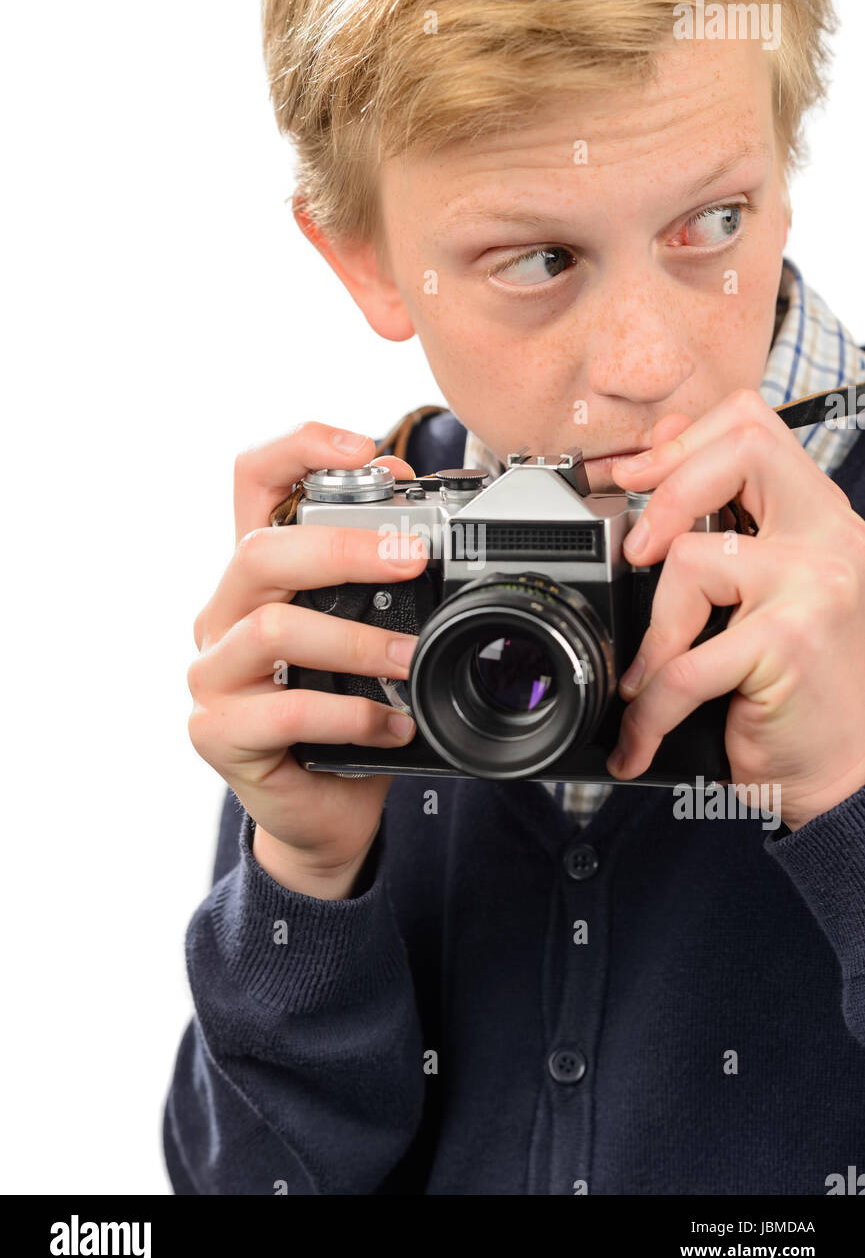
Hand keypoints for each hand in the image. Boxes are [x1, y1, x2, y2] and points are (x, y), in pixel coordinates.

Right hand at [187, 421, 426, 896]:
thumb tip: (425, 532)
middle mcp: (223, 615)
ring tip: (409, 658)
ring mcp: (212, 675)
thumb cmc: (346, 714)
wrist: (323, 810)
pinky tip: (391, 726)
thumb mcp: (366, 636)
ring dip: (355, 642)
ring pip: (272, 631)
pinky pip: (284, 712)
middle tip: (412, 558)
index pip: (253, 482)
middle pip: (261, 551)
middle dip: (344, 547)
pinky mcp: (216, 732)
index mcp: (259, 577)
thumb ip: (381, 586)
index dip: (298, 448)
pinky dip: (350, 717)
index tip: (365, 447)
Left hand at [607, 388, 864, 827]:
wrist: (850, 775)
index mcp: (822, 518)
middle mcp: (832, 539)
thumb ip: (732, 528)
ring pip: (692, 558)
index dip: (681, 440)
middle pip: (741, 447)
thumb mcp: (772, 595)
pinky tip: (643, 735)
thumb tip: (665, 446)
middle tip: (638, 551)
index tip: (629, 475)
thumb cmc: (803, 688)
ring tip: (650, 679)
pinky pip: (682, 662)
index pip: (753, 427)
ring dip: (654, 632)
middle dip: (668, 488)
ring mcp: (817, 587)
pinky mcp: (790, 643)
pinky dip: (649, 708)